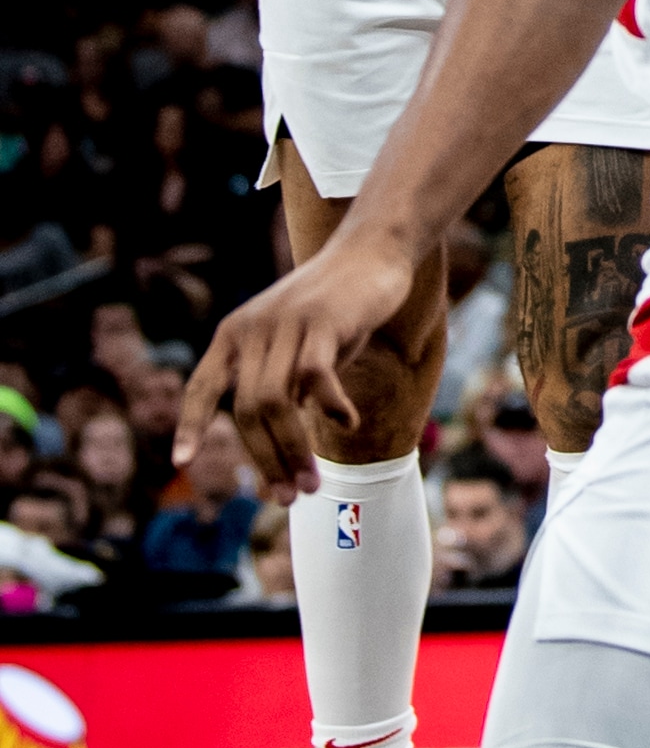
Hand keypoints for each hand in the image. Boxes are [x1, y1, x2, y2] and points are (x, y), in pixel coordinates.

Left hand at [179, 225, 416, 492]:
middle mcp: (252, 328)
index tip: (180, 464)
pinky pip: (315, 377)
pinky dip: (329, 408)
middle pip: (246, 410)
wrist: (371, 251)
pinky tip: (346, 423)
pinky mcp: (322, 320)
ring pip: (275, 402)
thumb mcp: (296, 345)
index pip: (201, 386)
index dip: (189, 425)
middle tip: (290, 496)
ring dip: (293, 450)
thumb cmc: (335, 308)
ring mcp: (286, 323)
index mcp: (235, 333)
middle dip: (266, 460)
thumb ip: (282, 386)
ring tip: (313, 482)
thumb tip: (279, 451)